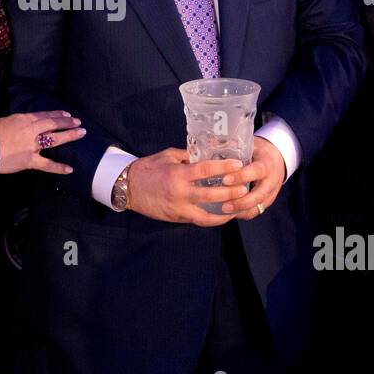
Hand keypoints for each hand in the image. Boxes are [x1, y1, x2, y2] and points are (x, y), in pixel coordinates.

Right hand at [0, 111, 84, 174]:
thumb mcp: (5, 121)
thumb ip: (18, 123)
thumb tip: (25, 126)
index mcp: (23, 119)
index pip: (44, 115)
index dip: (56, 114)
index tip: (66, 114)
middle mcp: (31, 130)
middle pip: (53, 124)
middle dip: (67, 122)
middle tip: (78, 122)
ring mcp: (31, 145)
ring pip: (54, 139)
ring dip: (69, 135)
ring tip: (81, 133)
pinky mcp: (29, 160)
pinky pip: (47, 165)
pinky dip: (58, 167)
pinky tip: (70, 169)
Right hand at [122, 149, 245, 225]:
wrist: (128, 187)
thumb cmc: (148, 168)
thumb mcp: (167, 156)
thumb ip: (187, 156)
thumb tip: (207, 153)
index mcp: (178, 174)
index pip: (206, 170)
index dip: (224, 167)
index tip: (238, 164)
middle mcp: (179, 192)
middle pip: (211, 194)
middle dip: (231, 192)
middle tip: (245, 188)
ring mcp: (178, 208)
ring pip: (208, 214)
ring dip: (226, 211)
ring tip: (239, 205)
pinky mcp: (176, 217)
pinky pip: (199, 220)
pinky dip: (213, 219)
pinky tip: (224, 216)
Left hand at [220, 137, 285, 219]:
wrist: (278, 158)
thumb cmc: (258, 151)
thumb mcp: (250, 145)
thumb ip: (234, 145)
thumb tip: (210, 140)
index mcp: (267, 164)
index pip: (256, 171)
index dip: (241, 177)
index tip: (225, 179)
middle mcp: (272, 180)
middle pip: (258, 195)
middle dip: (240, 201)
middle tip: (223, 204)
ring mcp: (272, 192)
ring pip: (258, 206)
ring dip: (241, 210)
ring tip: (223, 211)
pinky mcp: (269, 201)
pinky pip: (257, 211)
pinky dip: (244, 213)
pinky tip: (231, 214)